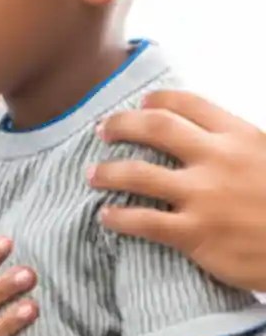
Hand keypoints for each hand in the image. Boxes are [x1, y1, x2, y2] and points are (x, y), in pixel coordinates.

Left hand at [92, 90, 265, 290]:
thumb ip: (243, 148)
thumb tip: (212, 141)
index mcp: (242, 137)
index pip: (190, 105)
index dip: (159, 101)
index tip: (142, 103)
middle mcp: (218, 159)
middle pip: (155, 129)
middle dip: (121, 125)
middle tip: (102, 130)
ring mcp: (203, 197)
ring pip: (137, 174)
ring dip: (107, 172)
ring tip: (91, 174)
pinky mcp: (195, 234)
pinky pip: (142, 221)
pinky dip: (117, 217)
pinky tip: (106, 217)